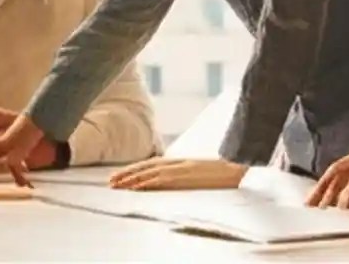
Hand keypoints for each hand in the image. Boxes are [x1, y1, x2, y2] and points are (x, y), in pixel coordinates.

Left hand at [109, 158, 246, 190]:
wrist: (239, 165)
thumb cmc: (223, 172)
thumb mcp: (200, 171)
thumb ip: (185, 173)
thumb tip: (174, 181)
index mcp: (180, 161)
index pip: (151, 164)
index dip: (134, 169)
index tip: (120, 175)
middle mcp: (178, 162)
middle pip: (146, 166)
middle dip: (127, 173)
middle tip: (110, 181)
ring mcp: (182, 168)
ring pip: (150, 172)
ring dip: (132, 178)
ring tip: (117, 185)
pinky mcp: (187, 175)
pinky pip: (163, 179)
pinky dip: (148, 182)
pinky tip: (137, 187)